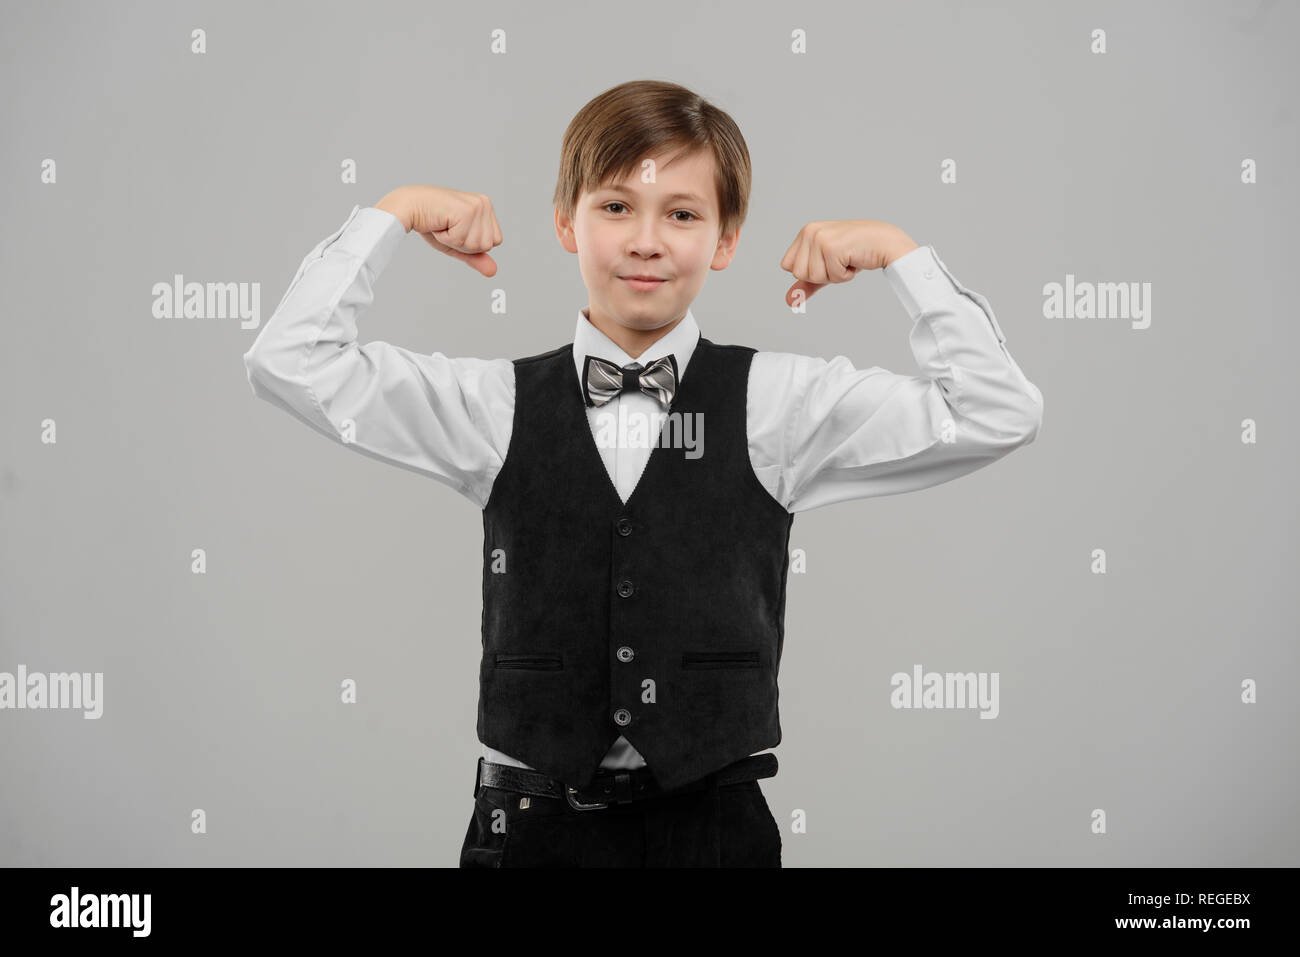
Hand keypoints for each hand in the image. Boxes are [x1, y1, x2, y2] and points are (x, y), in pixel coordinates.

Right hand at [376, 185, 502, 276]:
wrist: (408, 207)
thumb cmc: (431, 224)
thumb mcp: (457, 244)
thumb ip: (476, 256)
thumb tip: (493, 271)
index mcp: (486, 208)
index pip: (495, 242)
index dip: (472, 244)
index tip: (455, 229)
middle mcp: (485, 204)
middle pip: (487, 245)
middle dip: (464, 244)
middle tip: (448, 227)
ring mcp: (477, 206)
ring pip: (476, 245)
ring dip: (455, 241)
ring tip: (444, 225)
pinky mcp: (466, 211)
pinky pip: (462, 240)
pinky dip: (447, 238)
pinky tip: (439, 223)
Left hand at [780, 219, 917, 306]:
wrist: (885, 242)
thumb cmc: (856, 252)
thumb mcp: (826, 268)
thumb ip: (806, 283)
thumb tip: (789, 301)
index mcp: (805, 232)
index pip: (788, 266)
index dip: (809, 271)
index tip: (828, 260)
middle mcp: (810, 231)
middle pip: (798, 273)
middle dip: (821, 275)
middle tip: (839, 261)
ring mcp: (820, 238)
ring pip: (813, 277)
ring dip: (834, 275)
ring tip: (846, 260)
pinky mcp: (832, 248)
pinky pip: (831, 277)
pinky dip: (845, 275)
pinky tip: (853, 260)